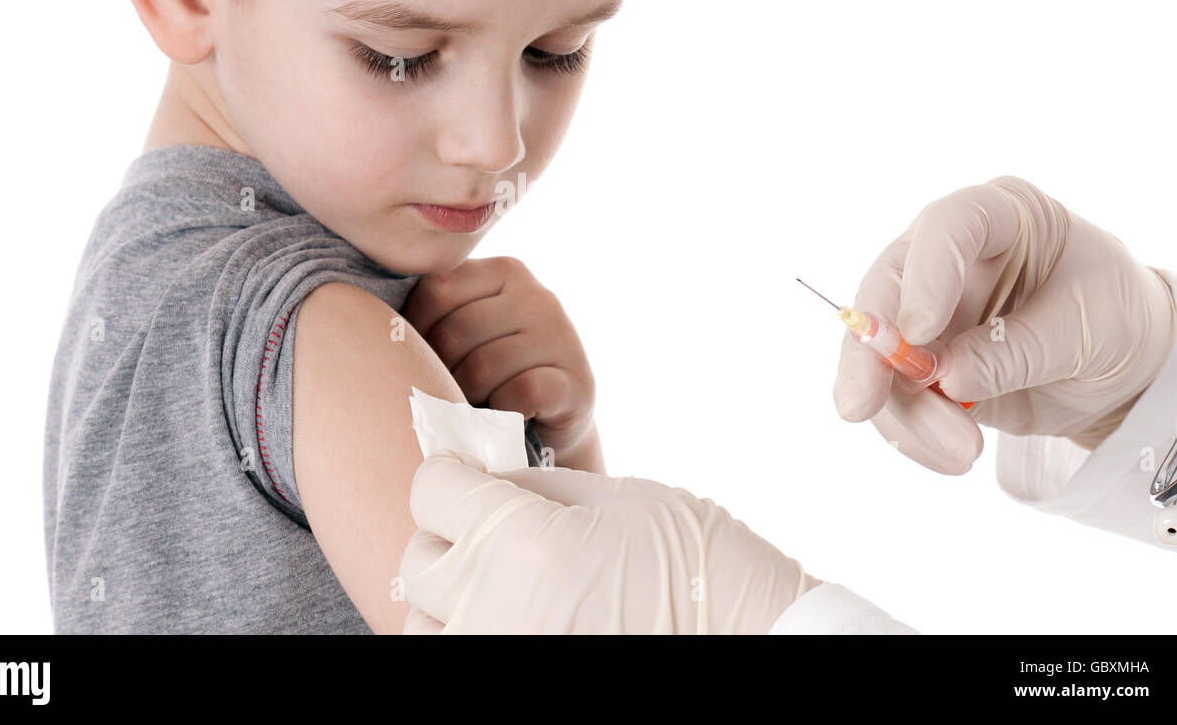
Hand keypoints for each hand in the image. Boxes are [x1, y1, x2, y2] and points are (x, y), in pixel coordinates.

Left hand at [398, 450, 819, 633]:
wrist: (757, 638)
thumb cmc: (701, 563)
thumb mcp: (620, 497)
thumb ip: (536, 488)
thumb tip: (485, 485)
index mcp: (518, 543)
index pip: (430, 490)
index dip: (455, 480)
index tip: (475, 485)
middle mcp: (491, 609)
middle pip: (418, 560)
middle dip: (452, 539)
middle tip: (499, 539)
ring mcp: (497, 660)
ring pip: (425, 625)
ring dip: (453, 602)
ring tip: (508, 593)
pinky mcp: (508, 696)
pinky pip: (457, 657)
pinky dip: (475, 634)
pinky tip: (519, 622)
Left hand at [401, 256, 596, 461]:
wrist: (552, 422)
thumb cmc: (492, 374)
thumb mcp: (466, 331)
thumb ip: (435, 313)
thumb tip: (363, 316)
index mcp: (503, 272)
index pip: (437, 290)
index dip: (416, 331)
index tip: (419, 359)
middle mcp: (537, 295)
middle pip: (456, 331)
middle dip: (442, 372)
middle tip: (446, 392)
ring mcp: (561, 336)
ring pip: (483, 367)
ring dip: (468, 398)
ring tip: (473, 406)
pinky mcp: (576, 380)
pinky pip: (517, 395)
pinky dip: (499, 414)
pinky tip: (503, 417)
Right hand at [834, 175, 1176, 473]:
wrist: (1124, 366)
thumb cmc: (1115, 318)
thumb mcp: (1091, 328)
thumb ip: (1020, 350)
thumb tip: (947, 380)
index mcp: (1001, 215)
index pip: (947, 225)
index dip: (926, 275)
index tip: (917, 332)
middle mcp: (947, 257)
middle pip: (884, 292)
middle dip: (869, 355)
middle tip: (860, 405)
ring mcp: (927, 311)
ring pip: (880, 358)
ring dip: (905, 411)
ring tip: (961, 452)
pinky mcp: (921, 364)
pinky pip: (897, 398)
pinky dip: (914, 433)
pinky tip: (950, 454)